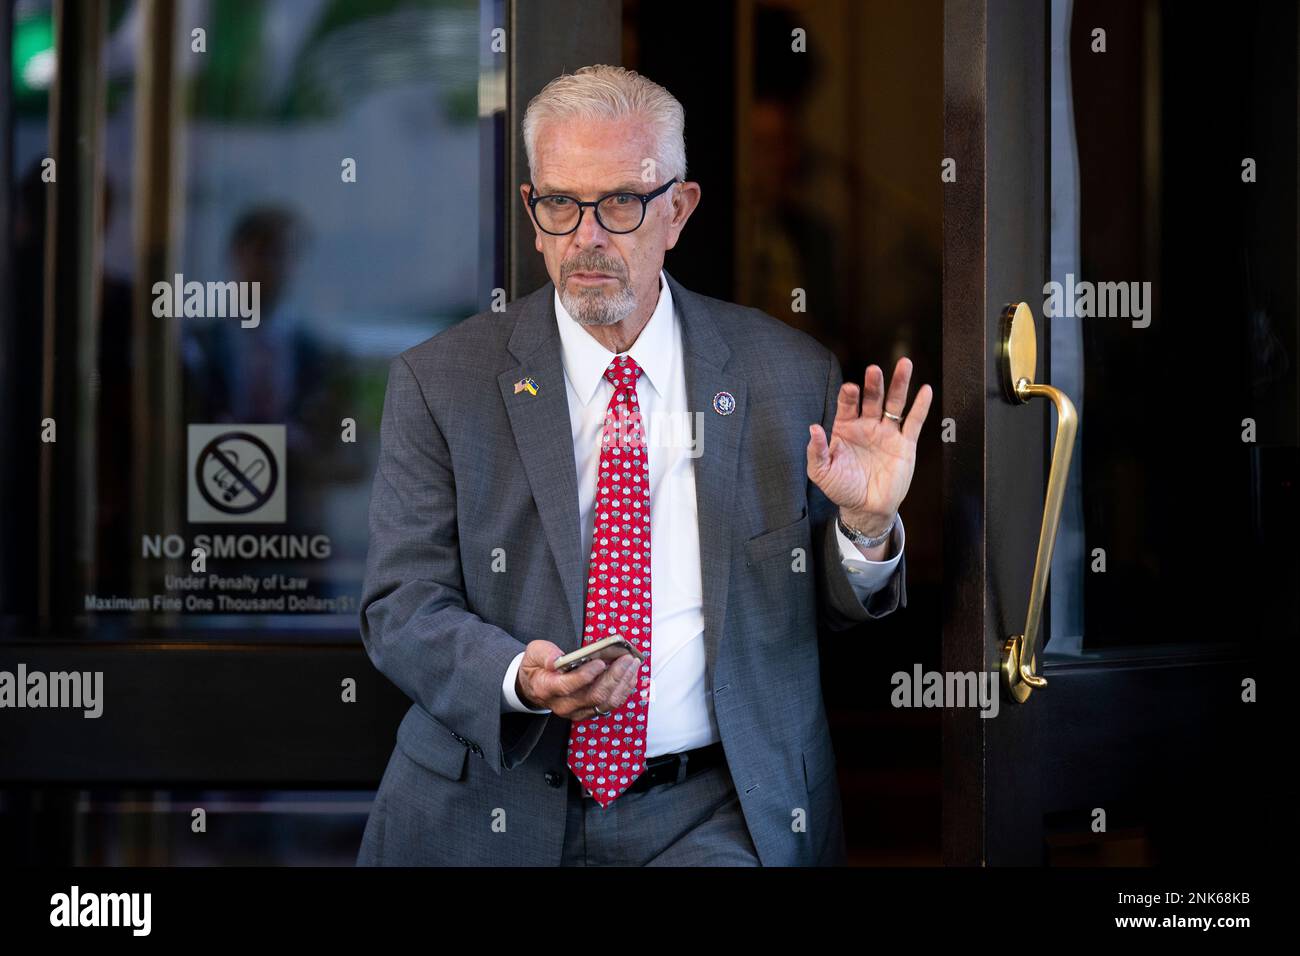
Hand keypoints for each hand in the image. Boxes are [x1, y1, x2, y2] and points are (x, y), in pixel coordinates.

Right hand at [515, 640, 641, 720]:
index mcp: (546, 688)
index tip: (600, 662)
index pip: (567, 686)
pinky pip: (610, 705)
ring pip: (605, 702)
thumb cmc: (537, 667)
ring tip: (632, 665)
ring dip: (623, 683)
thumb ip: (545, 654)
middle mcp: (563, 705)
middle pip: (593, 696)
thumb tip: (557, 659)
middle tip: (626, 658)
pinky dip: (623, 690)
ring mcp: (577, 711)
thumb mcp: (534, 653)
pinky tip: (630, 675)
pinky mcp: (588, 712)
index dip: (585, 676)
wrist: (535, 687)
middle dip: (614, 676)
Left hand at [806, 356, 931, 533]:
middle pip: (872, 398)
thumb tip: (813, 429)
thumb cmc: (842, 488)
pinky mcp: (904, 444)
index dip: (849, 396)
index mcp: (845, 428)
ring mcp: (887, 433)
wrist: (866, 508)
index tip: (850, 389)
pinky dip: (921, 406)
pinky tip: (925, 390)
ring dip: (899, 384)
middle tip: (874, 370)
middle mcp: (867, 426)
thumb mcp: (822, 472)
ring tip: (904, 365)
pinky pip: (913, 422)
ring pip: (894, 403)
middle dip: (874, 384)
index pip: (847, 405)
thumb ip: (817, 451)